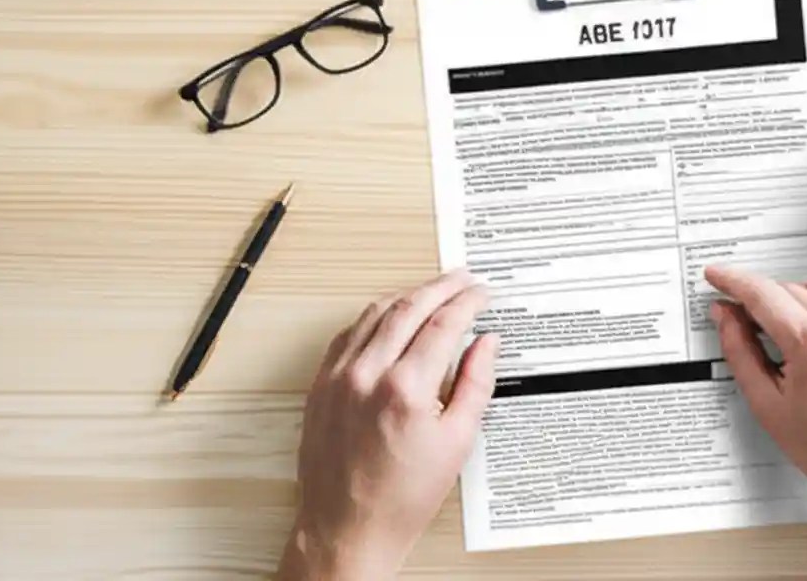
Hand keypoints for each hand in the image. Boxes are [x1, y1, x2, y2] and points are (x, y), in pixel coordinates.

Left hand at [277, 269, 497, 580]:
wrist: (348, 528)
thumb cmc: (400, 498)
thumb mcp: (457, 442)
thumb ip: (475, 384)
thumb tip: (486, 344)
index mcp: (405, 389)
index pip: (443, 324)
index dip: (468, 302)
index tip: (482, 294)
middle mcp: (366, 376)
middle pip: (409, 307)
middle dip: (441, 287)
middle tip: (463, 279)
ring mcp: (338, 378)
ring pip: (375, 313)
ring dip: (407, 295)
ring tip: (431, 291)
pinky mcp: (320, 385)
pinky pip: (348, 334)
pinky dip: (374, 317)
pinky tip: (389, 317)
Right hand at [705, 265, 806, 494]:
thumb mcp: (767, 404)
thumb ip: (741, 352)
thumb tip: (724, 316)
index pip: (762, 294)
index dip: (733, 281)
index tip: (716, 275)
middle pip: (788, 289)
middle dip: (760, 298)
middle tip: (742, 320)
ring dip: (795, 294)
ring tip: (783, 324)